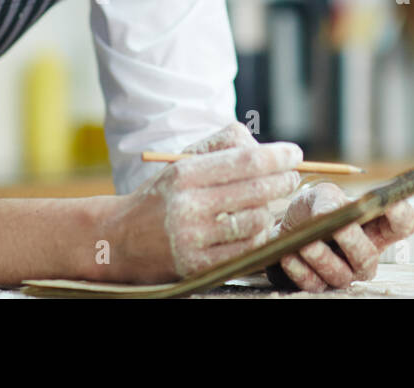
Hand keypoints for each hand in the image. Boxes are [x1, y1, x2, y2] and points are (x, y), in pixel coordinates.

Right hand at [104, 122, 302, 282]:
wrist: (119, 238)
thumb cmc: (162, 195)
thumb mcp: (182, 163)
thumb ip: (222, 148)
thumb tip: (268, 150)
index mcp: (185, 174)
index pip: (246, 162)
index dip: (278, 157)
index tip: (295, 154)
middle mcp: (188, 205)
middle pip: (256, 191)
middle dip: (283, 181)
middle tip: (292, 177)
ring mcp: (193, 239)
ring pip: (256, 222)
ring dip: (271, 211)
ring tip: (270, 204)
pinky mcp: (197, 266)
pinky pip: (246, 250)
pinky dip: (260, 238)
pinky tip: (259, 228)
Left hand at [268, 182, 413, 291]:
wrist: (286, 226)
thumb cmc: (314, 209)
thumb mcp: (322, 193)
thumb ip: (331, 198)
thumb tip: (333, 211)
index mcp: (376, 228)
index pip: (403, 225)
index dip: (401, 215)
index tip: (387, 202)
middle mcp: (366, 254)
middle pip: (370, 257)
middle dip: (353, 242)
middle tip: (338, 228)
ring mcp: (345, 272)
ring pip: (341, 275)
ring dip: (322, 257)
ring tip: (306, 243)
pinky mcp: (320, 285)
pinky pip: (314, 284)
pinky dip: (300, 269)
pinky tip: (290, 255)